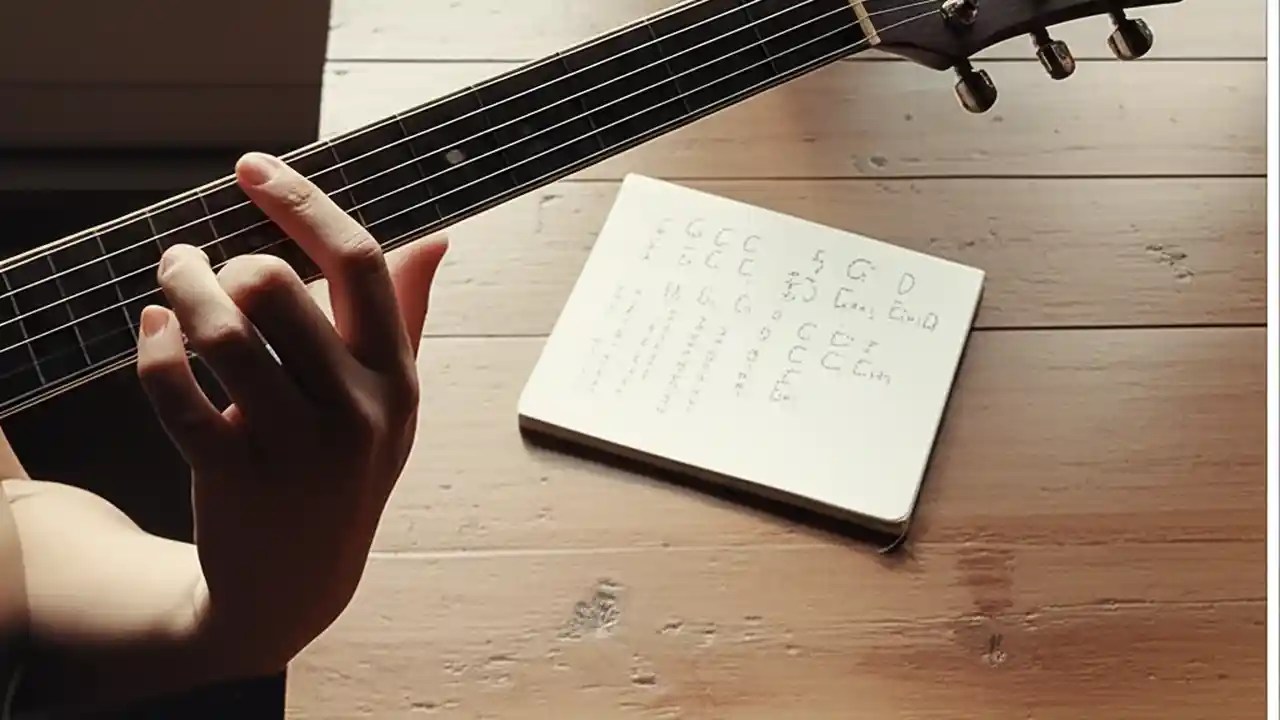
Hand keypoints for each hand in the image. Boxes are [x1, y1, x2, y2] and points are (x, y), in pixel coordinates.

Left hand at [135, 152, 446, 666]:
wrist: (298, 584)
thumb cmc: (345, 472)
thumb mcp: (393, 402)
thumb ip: (410, 317)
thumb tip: (435, 239)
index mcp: (397, 377)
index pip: (362, 262)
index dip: (302, 203)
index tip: (252, 168)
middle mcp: (356, 410)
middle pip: (279, 285)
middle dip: (224, 260)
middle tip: (199, 263)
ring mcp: (295, 447)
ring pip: (220, 332)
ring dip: (179, 289)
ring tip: (169, 282)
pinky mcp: (233, 476)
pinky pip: (175, 392)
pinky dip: (152, 349)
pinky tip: (153, 333)